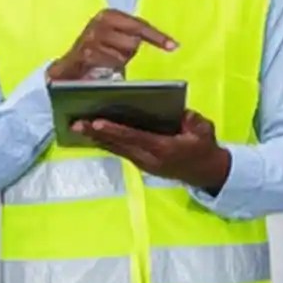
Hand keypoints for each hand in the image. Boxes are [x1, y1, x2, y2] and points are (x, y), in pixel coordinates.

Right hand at [48, 9, 176, 81]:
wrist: (68, 69)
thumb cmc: (98, 52)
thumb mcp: (117, 39)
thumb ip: (135, 36)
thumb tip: (169, 44)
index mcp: (110, 14)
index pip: (140, 25)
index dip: (158, 37)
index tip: (174, 46)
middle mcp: (100, 21)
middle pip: (134, 42)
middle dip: (128, 52)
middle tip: (114, 54)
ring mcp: (91, 36)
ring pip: (124, 54)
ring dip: (118, 62)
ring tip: (105, 61)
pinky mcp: (86, 53)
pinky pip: (111, 64)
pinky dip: (110, 68)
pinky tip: (100, 68)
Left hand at [76, 111, 231, 193]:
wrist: (206, 173)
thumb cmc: (204, 147)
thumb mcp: (202, 128)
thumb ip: (188, 118)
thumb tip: (172, 109)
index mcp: (164, 149)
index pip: (135, 137)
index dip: (115, 130)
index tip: (97, 122)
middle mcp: (150, 159)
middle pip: (119, 145)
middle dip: (97, 134)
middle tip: (76, 124)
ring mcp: (144, 164)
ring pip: (117, 150)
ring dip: (97, 139)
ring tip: (78, 128)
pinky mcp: (142, 165)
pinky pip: (121, 152)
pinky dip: (107, 143)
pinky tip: (93, 135)